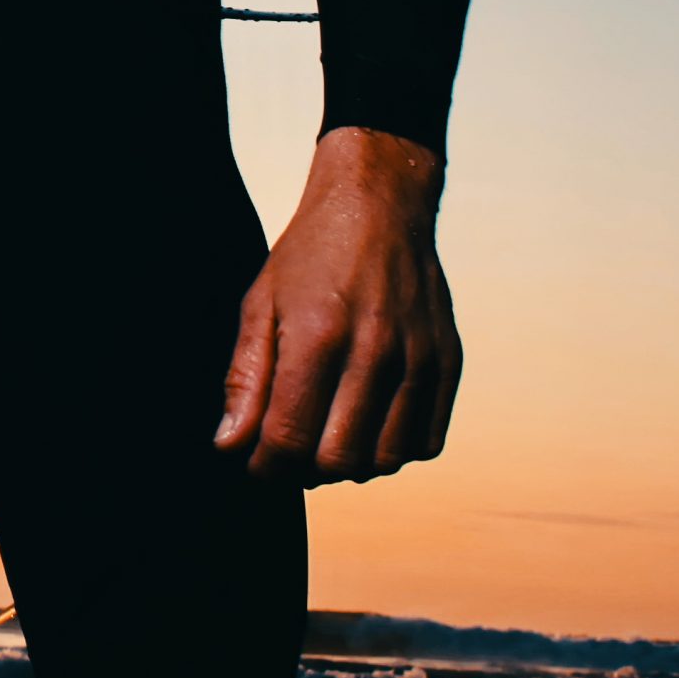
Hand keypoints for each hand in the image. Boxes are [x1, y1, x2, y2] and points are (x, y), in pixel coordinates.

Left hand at [215, 128, 458, 484]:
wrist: (380, 207)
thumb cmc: (311, 256)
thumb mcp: (260, 304)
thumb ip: (245, 378)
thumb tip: (230, 445)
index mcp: (319, 335)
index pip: (289, 439)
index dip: (265, 466)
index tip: (255, 461)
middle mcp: (376, 352)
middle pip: (337, 460)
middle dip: (302, 470)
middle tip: (289, 449)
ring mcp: (420, 359)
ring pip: (384, 460)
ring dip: (350, 464)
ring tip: (327, 435)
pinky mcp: (449, 363)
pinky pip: (426, 443)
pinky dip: (394, 450)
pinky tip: (368, 425)